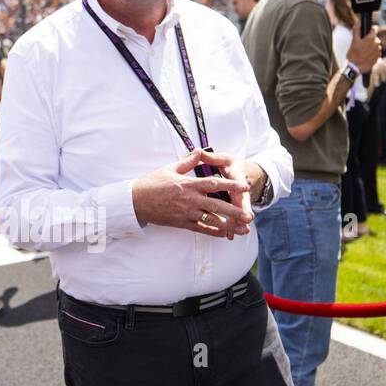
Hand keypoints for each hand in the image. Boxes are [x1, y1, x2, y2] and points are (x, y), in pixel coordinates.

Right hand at [131, 147, 251, 238]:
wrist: (136, 201)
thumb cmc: (152, 183)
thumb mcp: (170, 168)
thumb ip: (188, 162)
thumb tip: (200, 151)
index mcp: (188, 184)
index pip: (214, 184)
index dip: (230, 186)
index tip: (243, 187)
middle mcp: (190, 200)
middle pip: (216, 206)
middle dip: (234, 211)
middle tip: (248, 216)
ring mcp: (186, 213)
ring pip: (210, 220)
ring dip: (227, 225)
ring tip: (241, 228)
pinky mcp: (181, 223)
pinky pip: (200, 228)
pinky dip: (212, 232)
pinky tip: (224, 234)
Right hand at [346, 21, 381, 73]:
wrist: (354, 68)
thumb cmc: (353, 54)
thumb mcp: (353, 41)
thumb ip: (356, 30)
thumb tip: (358, 21)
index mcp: (371, 38)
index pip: (375, 29)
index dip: (371, 30)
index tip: (369, 32)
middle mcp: (377, 44)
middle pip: (375, 38)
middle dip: (371, 40)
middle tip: (363, 45)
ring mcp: (378, 51)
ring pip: (377, 46)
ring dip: (372, 47)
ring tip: (364, 52)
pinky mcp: (378, 58)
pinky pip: (377, 53)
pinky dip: (373, 54)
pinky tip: (366, 56)